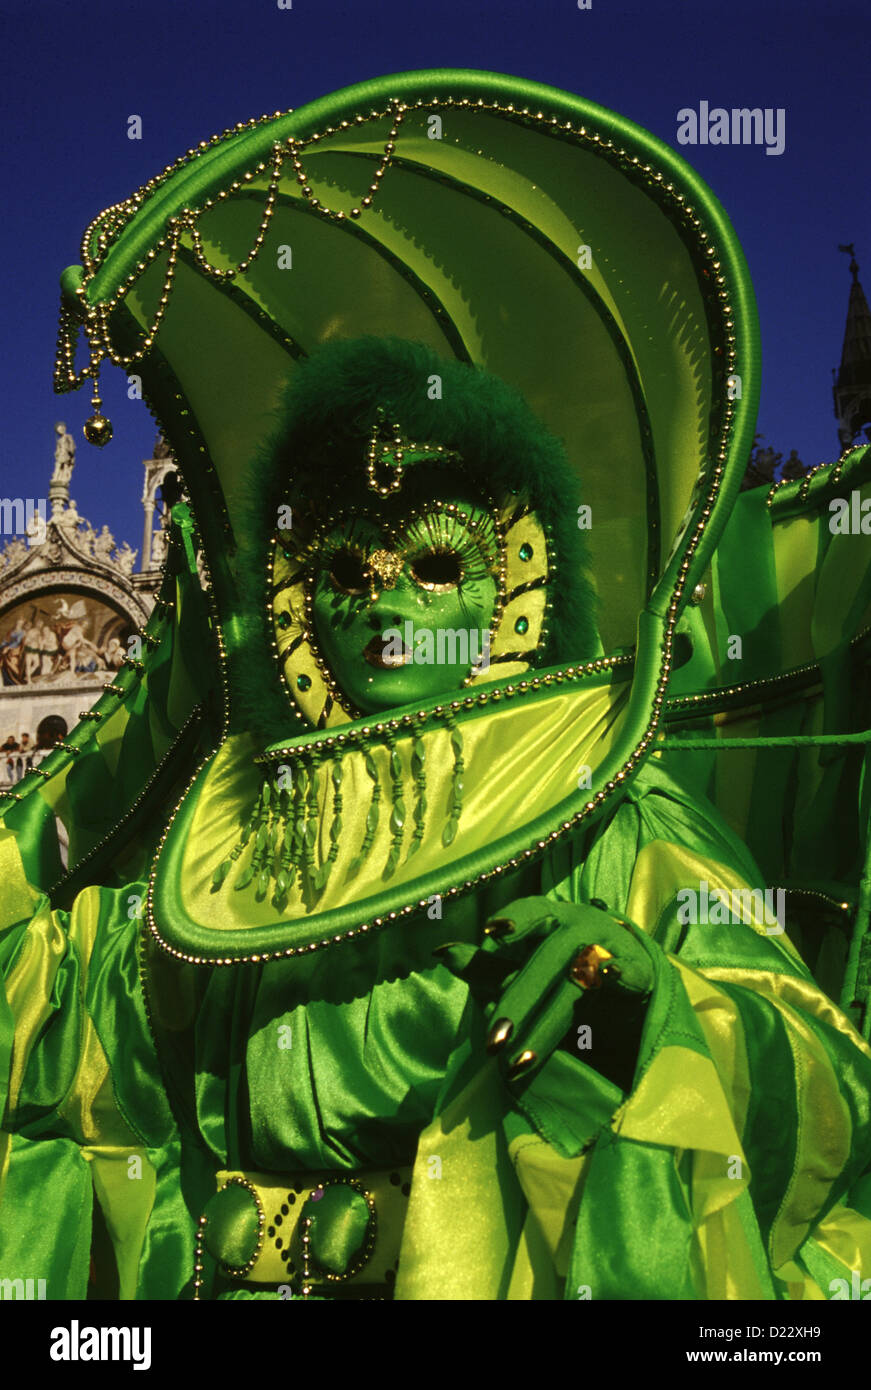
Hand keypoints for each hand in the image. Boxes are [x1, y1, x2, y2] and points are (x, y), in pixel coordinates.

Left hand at [434, 896, 655, 1086]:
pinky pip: (628, 973)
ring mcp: (614, 944)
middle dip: (518, 1000)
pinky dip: (617, 976)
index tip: (493, 933)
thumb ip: (487, 966)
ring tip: (520, 1062)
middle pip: (548, 955)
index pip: (532, 910)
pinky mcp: (642, 970)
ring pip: (578, 978)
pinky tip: (607, 982)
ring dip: (549, 1021)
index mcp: (552, 917)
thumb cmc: (567, 971)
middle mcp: (583, 924)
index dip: (515, 919)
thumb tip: (442, 953)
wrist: (633, 983)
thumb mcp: (526, 968)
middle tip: (492, 1043)